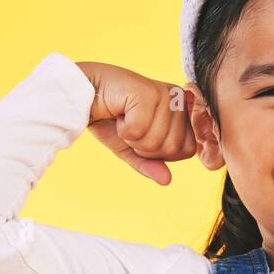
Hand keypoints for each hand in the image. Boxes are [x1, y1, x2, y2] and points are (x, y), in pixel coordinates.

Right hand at [75, 61, 196, 184]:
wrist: (85, 93)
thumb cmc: (110, 118)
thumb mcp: (132, 148)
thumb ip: (151, 164)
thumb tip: (167, 181)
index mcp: (183, 112)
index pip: (188, 150)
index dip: (161, 153)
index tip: (143, 134)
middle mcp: (179, 99)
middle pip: (173, 148)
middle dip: (145, 146)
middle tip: (131, 125)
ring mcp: (165, 94)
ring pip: (156, 140)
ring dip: (132, 137)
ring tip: (125, 118)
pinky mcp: (147, 92)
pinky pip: (139, 130)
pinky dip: (124, 129)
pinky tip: (119, 112)